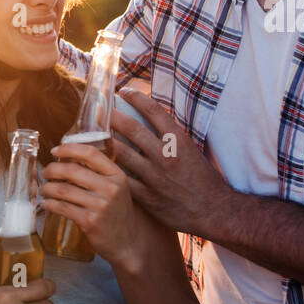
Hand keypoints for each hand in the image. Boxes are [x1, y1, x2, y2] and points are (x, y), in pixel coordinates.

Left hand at [41, 141, 145, 273]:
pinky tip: (45, 203)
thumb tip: (69, 158)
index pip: (91, 153)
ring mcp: (100, 205)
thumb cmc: (117, 212)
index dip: (69, 148)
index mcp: (117, 176)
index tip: (55, 150)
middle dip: (52, 170)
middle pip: (72, 170)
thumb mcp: (117, 188)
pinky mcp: (90, 221)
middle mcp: (111, 188)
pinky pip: (62, 207)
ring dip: (47, 188)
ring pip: (63, 190)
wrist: (127, 242)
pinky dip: (49, 204)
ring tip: (44, 189)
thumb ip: (100, 173)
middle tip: (45, 173)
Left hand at [108, 88, 235, 235]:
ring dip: (104, 141)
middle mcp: (166, 155)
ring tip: (90, 133)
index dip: (136, 98)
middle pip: (132, 129)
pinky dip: (109, 170)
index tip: (123, 91)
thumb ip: (172, 137)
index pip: (154, 111)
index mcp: (179, 141)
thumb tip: (152, 119)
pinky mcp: (147, 196)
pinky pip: (122, 178)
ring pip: (122, 152)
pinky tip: (97, 163)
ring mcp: (155, 176)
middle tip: (97, 108)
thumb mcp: (191, 151)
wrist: (214, 212)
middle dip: (112, 116)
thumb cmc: (203, 180)